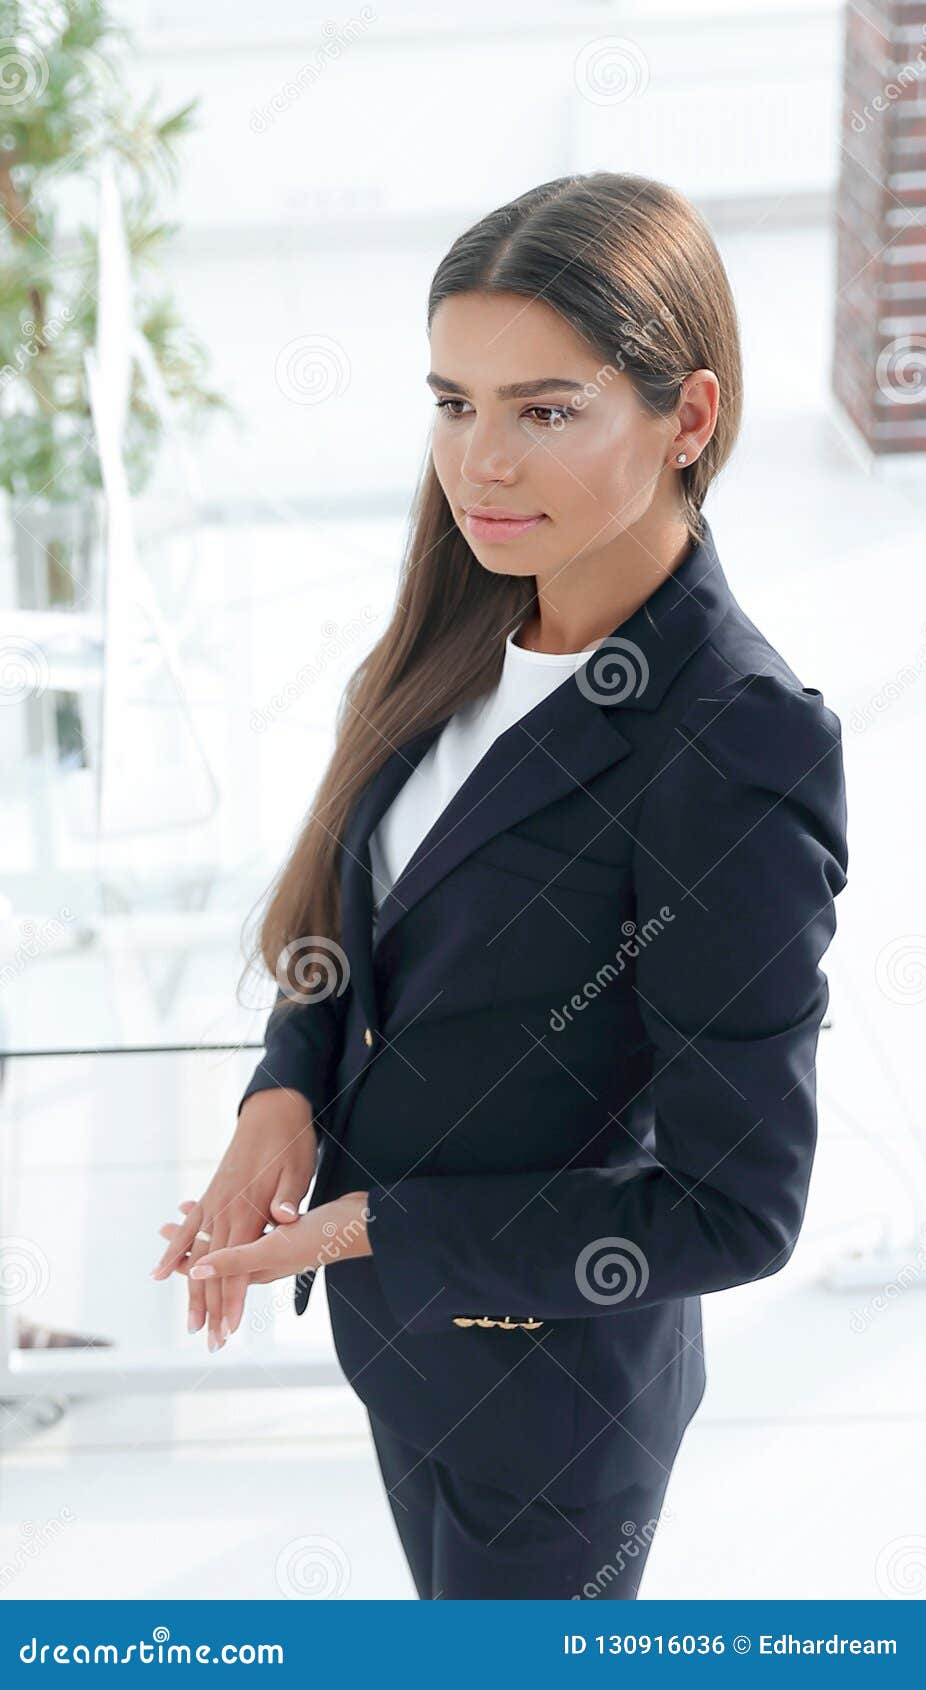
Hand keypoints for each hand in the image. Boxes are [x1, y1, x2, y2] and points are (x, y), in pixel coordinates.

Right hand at [149, 1089, 318, 1350]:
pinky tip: (160, 1270)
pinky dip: (173, 1250)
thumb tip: (282, 1219)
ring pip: (195, 1256)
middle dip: (211, 1309)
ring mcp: (214, 1201)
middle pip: (214, 1270)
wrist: (273, 1110)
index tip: (228, 1330)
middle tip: (207, 1343)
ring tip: (188, 1322)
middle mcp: (225, 1209)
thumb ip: (287, 1199)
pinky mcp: (211, 1193)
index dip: (233, 1301)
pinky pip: (187, 1228)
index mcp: (248, 1209)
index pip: (239, 1267)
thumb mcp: (299, 1171)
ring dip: (191, 1291)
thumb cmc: (291, 1142)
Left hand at [188, 1191, 371, 1317]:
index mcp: (256, 1263)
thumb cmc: (327, 1232)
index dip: (199, 1298)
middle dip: (195, 1279)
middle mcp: (263, 1261)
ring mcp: (276, 1248)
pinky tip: (224, 1215)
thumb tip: (201, 1269)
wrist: (362, 1219)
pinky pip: (246, 1234)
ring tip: (176, 1240)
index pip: (217, 1283)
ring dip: (203, 1248)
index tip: (189, 1322)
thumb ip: (241, 1257)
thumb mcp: (280, 1244)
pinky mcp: (285, 1234)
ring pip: (229, 1251)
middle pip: (219, 1271)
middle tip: (166, 1278)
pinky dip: (227, 1229)